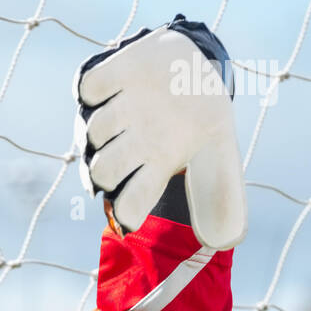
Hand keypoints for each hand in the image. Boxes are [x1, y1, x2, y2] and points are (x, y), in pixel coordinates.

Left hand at [74, 15, 246, 250]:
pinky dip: (95, 89)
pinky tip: (121, 84)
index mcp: (150, 171)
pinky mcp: (105, 80)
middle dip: (114, 166)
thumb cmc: (203, 121)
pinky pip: (87, 88)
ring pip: (92, 131)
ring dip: (110, 123)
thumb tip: (223, 242)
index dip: (127, 211)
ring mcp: (113, 114)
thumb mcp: (221, 158)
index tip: (135, 203)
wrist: (193, 68)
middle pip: (102, 172)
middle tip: (141, 145)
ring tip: (136, 108)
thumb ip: (223, 198)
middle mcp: (125, 148)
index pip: (128, 206)